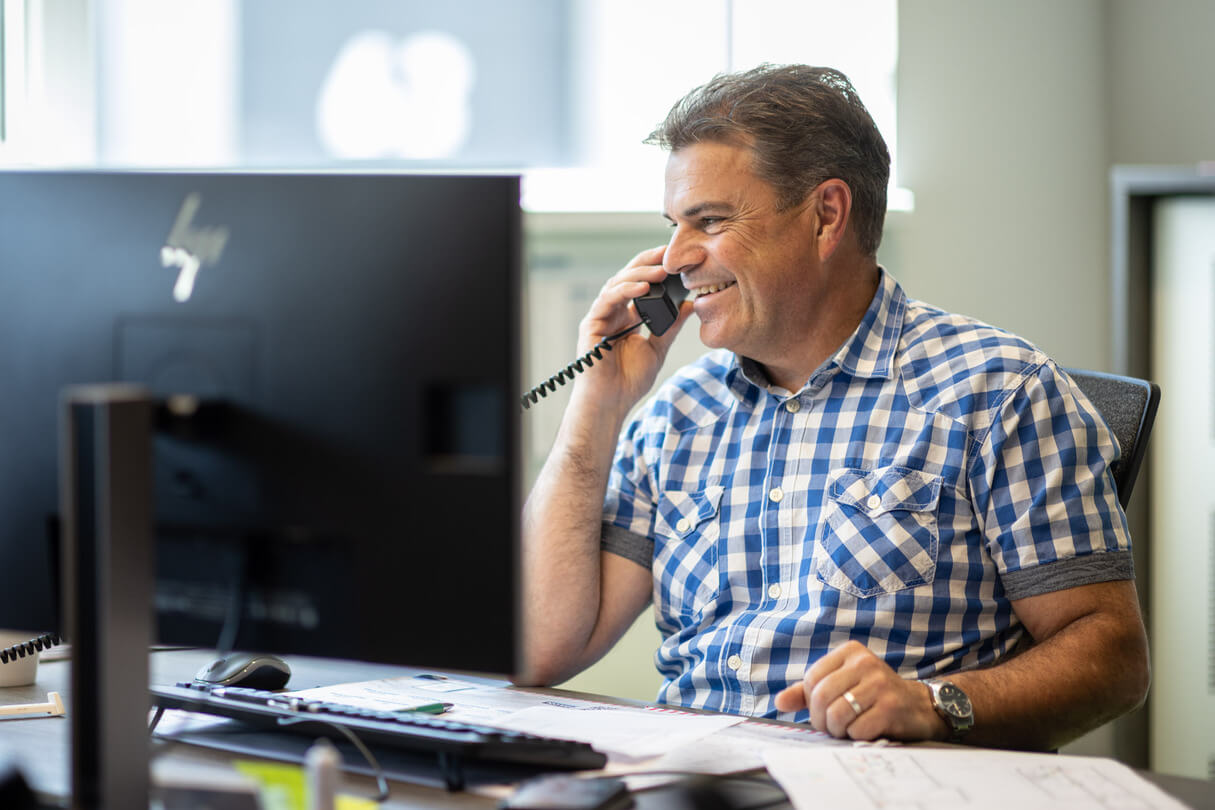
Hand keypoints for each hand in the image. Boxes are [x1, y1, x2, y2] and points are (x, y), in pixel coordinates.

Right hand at [573, 245, 691, 407]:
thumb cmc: (628, 381)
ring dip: (639, 275)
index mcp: (626, 315)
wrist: (610, 404)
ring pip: (617, 284)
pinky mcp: (591, 325)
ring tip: (661, 270)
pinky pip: (607, 301)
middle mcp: (612, 312)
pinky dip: (624, 291)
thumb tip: (690, 305)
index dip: (655, 269)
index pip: (640, 283)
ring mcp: (600, 317)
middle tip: (669, 253)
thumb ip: (670, 326)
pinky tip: (642, 287)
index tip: (677, 258)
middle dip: (648, 262)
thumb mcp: (658, 348)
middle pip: (628, 277)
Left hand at [772, 641, 945, 741]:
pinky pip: (857, 728)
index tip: (823, 711)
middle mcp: (865, 663)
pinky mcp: (891, 707)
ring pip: (836, 714)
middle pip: (821, 697)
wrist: (920, 707)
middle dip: (821, 720)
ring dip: (837, 730)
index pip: (812, 679)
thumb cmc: (874, 696)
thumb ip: (809, 692)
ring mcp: (880, 683)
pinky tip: (868, 730)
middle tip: (832, 727)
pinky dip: (857, 736)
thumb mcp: (842, 685)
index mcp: (850, 652)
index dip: (811, 703)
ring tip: (848, 729)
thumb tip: (779, 702)